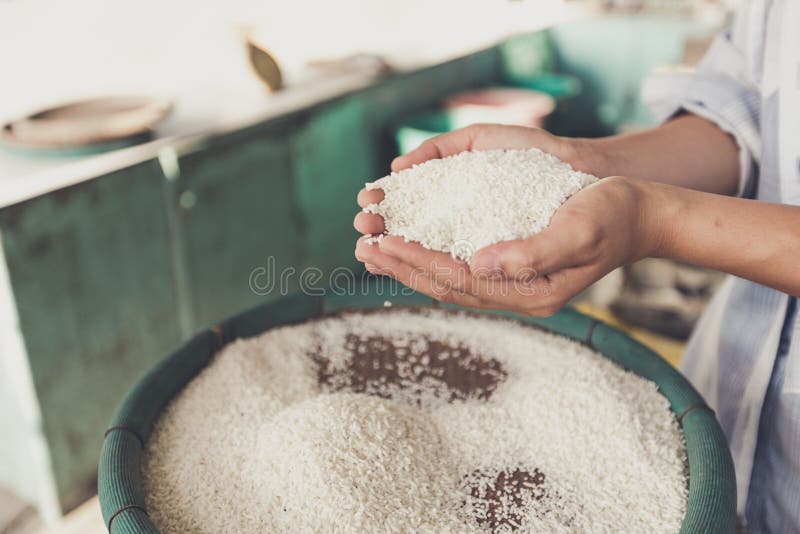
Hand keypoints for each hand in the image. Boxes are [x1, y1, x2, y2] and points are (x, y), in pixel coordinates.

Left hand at [354, 122, 598, 282]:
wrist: (639, 215)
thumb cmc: (613, 216)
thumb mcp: (579, 229)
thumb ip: (534, 251)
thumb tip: (480, 262)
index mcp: (530, 292)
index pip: (460, 280)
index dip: (419, 262)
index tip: (384, 242)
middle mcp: (516, 293)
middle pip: (445, 284)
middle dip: (402, 266)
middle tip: (363, 247)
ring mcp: (513, 282)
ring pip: (448, 278)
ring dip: (410, 263)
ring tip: (374, 247)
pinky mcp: (512, 266)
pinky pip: (461, 266)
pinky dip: (431, 254)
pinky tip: (412, 242)